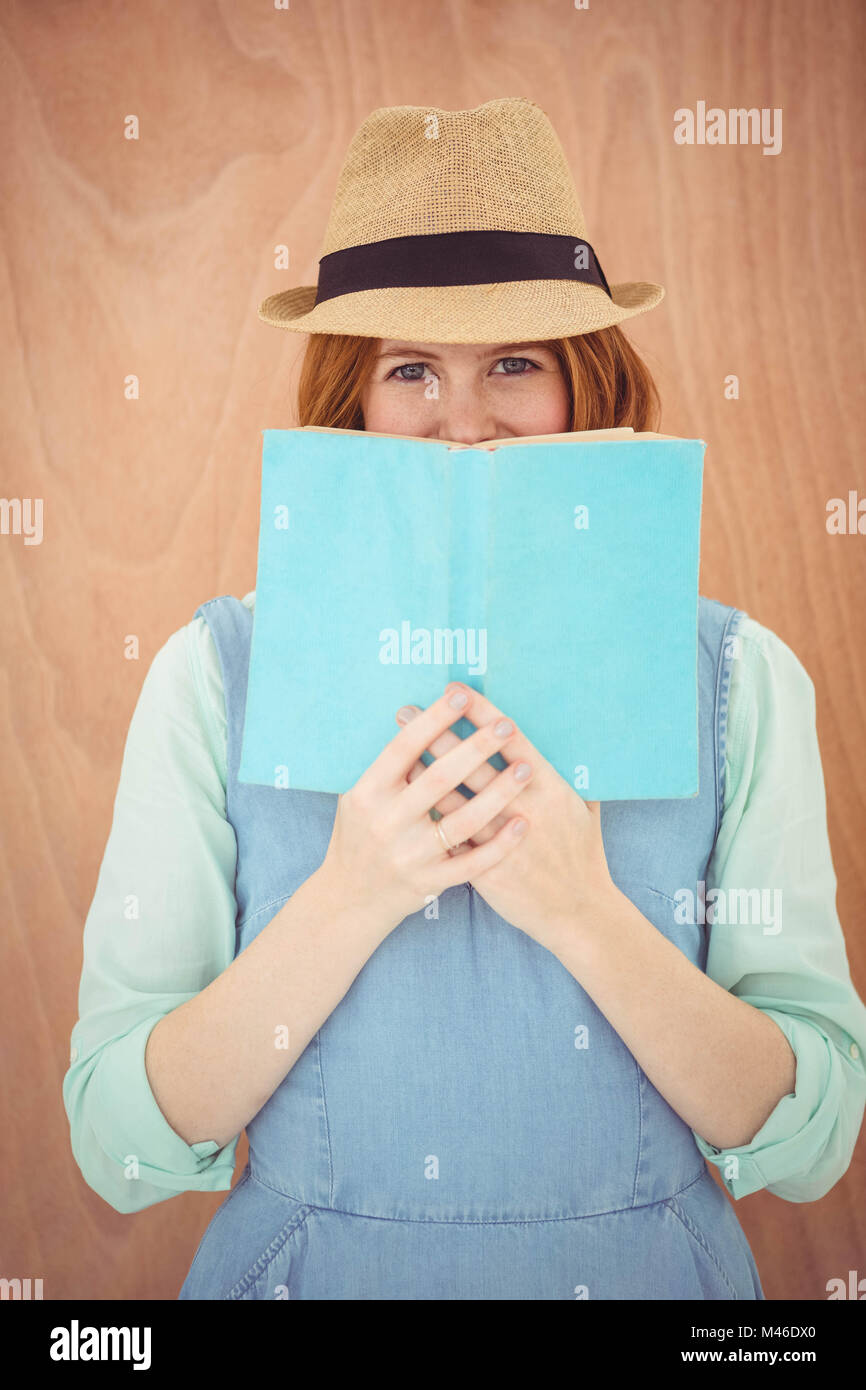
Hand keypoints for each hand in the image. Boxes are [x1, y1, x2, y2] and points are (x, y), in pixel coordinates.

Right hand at [320, 687, 531, 932]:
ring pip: (462, 820)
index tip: (462, 696)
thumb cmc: (358, 836)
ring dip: (499, 792)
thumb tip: (417, 715)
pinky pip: (472, 862)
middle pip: (439, 778)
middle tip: (505, 724)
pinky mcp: (429, 882)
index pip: (403, 748)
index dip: (433, 720)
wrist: (348, 898)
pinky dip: (500, 844)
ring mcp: (409, 854)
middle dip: (476, 748)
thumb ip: (387, 767)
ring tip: (526, 767)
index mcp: (367, 793)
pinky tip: (524, 822)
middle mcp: (387, 822)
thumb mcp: (358, 798)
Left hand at [395, 682, 615, 951]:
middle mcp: (523, 809)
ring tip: (396, 750)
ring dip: (422, 771)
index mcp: (549, 788)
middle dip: (437, 733)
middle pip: (471, 763)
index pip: (510, 739)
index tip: (457, 690)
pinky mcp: (484, 869)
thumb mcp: (586, 811)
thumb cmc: (583, 858)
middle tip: (408, 710)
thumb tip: (571, 741)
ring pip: (453, 798)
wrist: (577, 913)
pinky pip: (449, 837)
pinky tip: (404, 800)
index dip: (482, 712)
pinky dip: (428, 817)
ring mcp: (500, 840)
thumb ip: (573, 776)